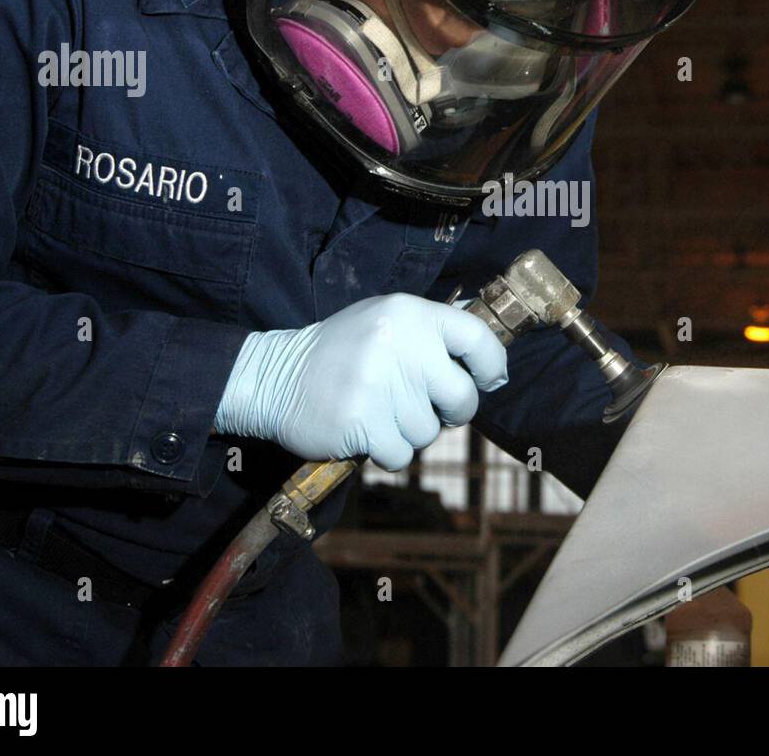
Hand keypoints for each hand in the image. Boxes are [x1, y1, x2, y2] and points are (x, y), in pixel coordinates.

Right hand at [214, 294, 507, 470]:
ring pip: (430, 432)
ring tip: (381, 413)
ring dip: (411, 432)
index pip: (477, 337)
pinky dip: (387, 452)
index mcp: (409, 313)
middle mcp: (400, 344)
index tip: (487, 380)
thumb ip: (432, 330)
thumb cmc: (342, 352)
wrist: (277, 378)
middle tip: (430, 409)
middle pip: (462, 397)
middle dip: (454, 413)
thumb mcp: (385, 321)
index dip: (491, 365)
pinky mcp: (363, 422)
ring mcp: (381, 384)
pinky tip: (366, 432)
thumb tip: (488, 350)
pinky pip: (402, 455)